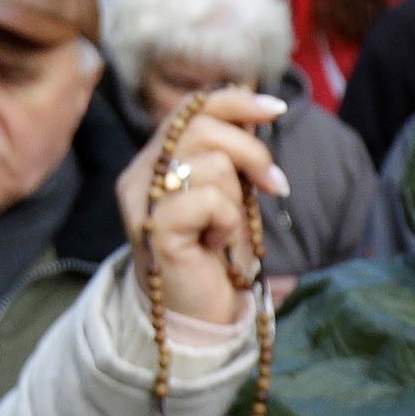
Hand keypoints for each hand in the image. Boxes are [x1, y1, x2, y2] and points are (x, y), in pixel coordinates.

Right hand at [122, 91, 290, 327]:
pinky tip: (215, 244)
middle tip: (272, 187)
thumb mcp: (229, 193)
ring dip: (237, 201)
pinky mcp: (154, 228)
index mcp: (155, 159)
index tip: (275, 109)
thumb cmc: (215, 254)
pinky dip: (227, 222)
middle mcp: (139, 174)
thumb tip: (259, 111)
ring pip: (213, 163)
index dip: (235, 101)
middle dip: (252, 153)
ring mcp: (142, 200)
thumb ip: (231, 155)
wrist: (199, 314)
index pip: (190, 107)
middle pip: (204, 126)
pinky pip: (209, 200)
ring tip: (225, 230)